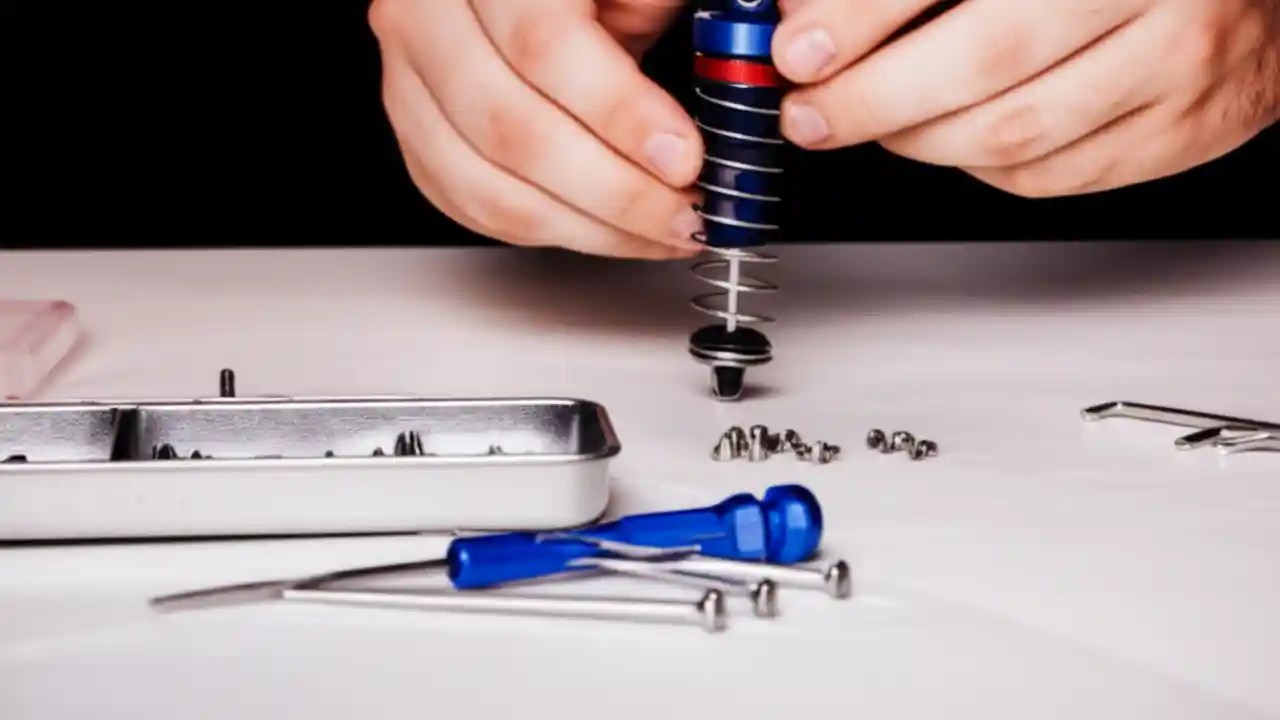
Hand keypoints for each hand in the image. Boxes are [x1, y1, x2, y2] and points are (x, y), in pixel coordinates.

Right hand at [368, 0, 704, 258]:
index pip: (545, 45)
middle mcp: (427, 12)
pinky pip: (470, 205)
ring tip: (659, 232)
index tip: (685, 159)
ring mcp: (409, 75)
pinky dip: (548, 230)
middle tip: (686, 214)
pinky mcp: (414, 127)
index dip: (620, 115)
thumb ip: (661, 2)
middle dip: (615, 193)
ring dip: (588, 227)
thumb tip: (733, 69)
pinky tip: (608, 228)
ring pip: (486, 185)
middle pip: (511, 129)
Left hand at [771, 0, 1279, 196]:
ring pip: (1012, 133)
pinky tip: (951, 135)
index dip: (864, 17)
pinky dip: (979, 165)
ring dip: (916, 139)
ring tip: (869, 120)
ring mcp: (1178, 65)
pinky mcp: (1179, 132)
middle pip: (986, 61)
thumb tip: (818, 13)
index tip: (800, 47)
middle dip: (873, 98)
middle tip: (812, 111)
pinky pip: (1050, 175)